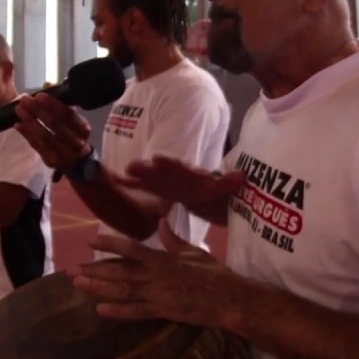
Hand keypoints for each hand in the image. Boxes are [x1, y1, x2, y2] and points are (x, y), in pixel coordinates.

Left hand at [12, 93, 91, 168]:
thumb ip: (60, 102)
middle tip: (25, 100)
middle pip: (56, 127)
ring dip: (30, 122)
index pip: (69, 116)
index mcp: (83, 129)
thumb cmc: (72, 133)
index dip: (53, 105)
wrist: (76, 161)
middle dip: (38, 111)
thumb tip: (48, 85)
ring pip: (44, 137)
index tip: (39, 95)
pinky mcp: (50, 161)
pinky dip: (26, 134)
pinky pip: (36, 146)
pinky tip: (18, 124)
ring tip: (19, 109)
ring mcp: (63, 155)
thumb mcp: (71, 118)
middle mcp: (76, 143)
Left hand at [70, 220, 242, 326]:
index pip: (131, 248)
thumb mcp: (193, 251)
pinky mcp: (163, 311)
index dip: (109, 245)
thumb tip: (161, 221)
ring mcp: (158, 294)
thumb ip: (174, 239)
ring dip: (98, 288)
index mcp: (163, 258)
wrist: (229, 298)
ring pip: (122, 290)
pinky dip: (118, 311)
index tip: (90, 242)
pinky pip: (136, 312)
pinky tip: (100, 310)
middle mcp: (156, 275)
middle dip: (94, 270)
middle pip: (119, 271)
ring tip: (78, 285)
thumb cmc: (214, 274)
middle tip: (71, 271)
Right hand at [118, 156, 245, 213]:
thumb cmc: (222, 194)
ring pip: (154, 179)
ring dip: (140, 176)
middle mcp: (181, 177)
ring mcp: (172, 184)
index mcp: (196, 176)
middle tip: (132, 167)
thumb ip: (229, 183)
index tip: (157, 160)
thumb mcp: (227, 190)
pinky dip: (134, 183)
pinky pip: (149, 188)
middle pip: (164, 173)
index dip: (171, 166)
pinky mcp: (166, 192)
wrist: (221, 198)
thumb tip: (241, 176)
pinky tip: (117, 179)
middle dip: (149, 171)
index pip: (183, 170)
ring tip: (122, 173)